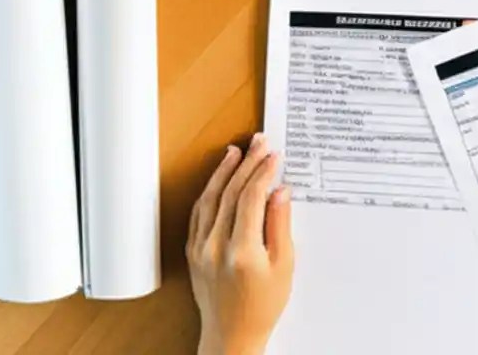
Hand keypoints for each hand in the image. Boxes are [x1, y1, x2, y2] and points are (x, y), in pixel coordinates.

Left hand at [188, 134, 293, 354]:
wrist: (232, 334)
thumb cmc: (262, 306)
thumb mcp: (284, 267)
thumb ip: (280, 226)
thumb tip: (280, 191)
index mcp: (242, 252)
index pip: (251, 198)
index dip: (263, 172)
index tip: (274, 156)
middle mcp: (215, 247)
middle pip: (231, 192)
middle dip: (248, 163)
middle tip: (260, 143)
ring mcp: (200, 248)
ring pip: (210, 198)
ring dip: (224, 171)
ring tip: (237, 151)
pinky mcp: (192, 251)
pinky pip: (199, 212)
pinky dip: (209, 191)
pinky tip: (219, 178)